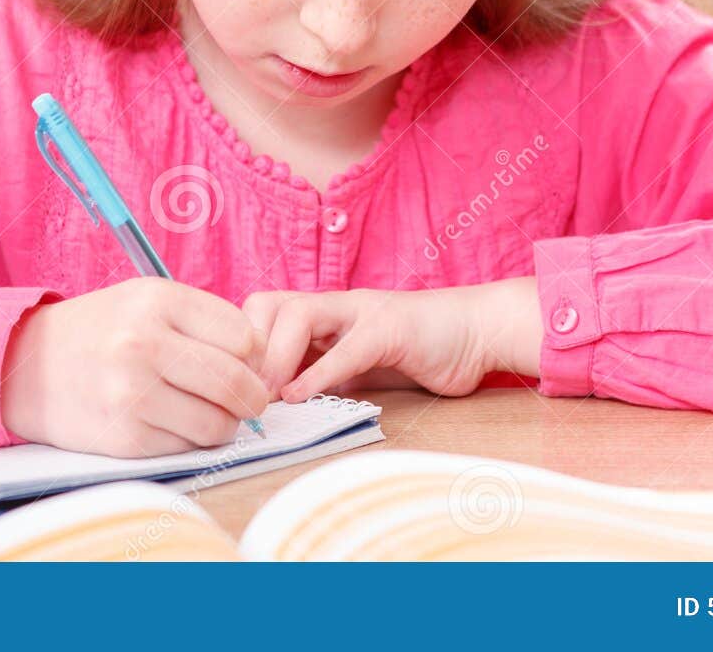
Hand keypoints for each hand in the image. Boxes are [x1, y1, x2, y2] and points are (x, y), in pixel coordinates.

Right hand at [0, 277, 270, 456]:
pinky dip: (191, 440)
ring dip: (225, 424)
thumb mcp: (148, 300)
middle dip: (254, 398)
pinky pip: (186, 446)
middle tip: (251, 401)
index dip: (255, 355)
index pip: (244, 337)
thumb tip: (263, 365)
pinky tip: (175, 423)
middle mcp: (143, 345)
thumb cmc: (102, 330)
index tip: (247, 363)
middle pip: (236, 382)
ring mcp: (131, 394)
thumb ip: (205, 322)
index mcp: (157, 300)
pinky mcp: (124, 437)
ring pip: (217, 423)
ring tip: (210, 412)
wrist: (26, 367)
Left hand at [242, 277, 541, 402]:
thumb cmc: (420, 350)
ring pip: (298, 315)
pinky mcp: (391, 328)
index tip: (234, 390)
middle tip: (245, 393)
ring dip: (274, 358)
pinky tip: (300, 398)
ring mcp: (363, 312)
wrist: (479, 331)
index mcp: (325, 313)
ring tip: (268, 396)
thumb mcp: (360, 368)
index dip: (241, 347)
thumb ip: (325, 378)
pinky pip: (347, 348)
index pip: (262, 312)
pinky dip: (318, 373)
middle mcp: (337, 306)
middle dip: (247, 347)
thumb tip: (279, 408)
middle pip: (268, 304)